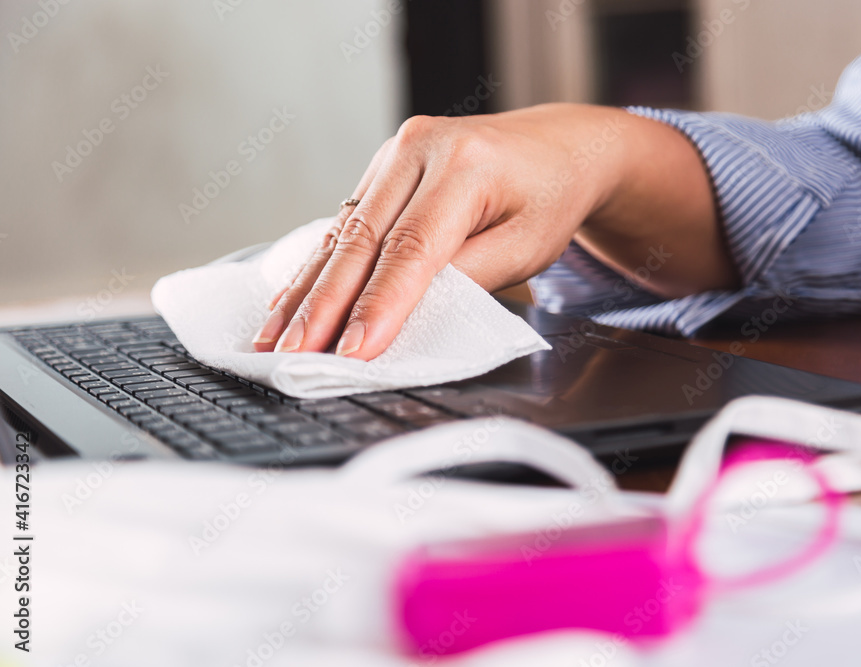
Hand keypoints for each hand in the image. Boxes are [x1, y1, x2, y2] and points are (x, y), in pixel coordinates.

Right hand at [252, 103, 733, 358]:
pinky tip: (291, 298)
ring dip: (308, 290)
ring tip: (275, 337)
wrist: (558, 146)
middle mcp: (421, 149)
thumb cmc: (548, 198)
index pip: (413, 248)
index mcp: (467, 165)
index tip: (353, 351)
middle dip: (323, 305)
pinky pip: (346, 222)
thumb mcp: (526, 246)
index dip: (379, 305)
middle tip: (293, 353)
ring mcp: (396, 153)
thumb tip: (405, 314)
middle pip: (363, 239)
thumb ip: (466, 276)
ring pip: (344, 233)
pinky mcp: (384, 166)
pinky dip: (319, 266)